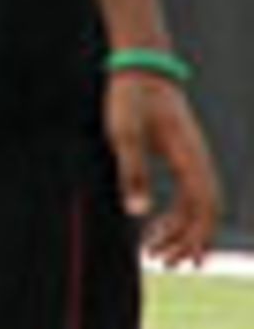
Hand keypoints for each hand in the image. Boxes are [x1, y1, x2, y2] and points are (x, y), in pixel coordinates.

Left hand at [105, 74, 220, 265]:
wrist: (140, 67)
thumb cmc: (131, 98)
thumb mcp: (124, 135)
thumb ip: (132, 172)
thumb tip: (138, 213)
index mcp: (189, 158)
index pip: (204, 207)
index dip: (196, 237)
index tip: (181, 260)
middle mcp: (197, 160)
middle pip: (204, 212)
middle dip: (187, 241)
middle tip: (162, 262)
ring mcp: (191, 158)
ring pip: (196, 205)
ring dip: (180, 231)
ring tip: (155, 252)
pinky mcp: (180, 155)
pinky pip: (186, 193)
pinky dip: (176, 214)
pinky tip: (156, 224)